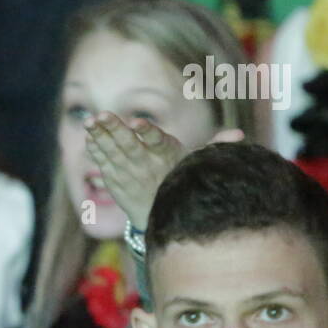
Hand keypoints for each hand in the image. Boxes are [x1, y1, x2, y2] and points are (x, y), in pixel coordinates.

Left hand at [85, 112, 243, 229]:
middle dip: (114, 129)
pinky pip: (102, 162)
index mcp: (165, 156)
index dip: (147, 133)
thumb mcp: (197, 163)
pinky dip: (95, 149)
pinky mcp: (113, 179)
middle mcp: (145, 165)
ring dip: (99, 135)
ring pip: (111, 152)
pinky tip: (88, 135)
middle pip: (128, 145)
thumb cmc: (179, 177)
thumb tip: (238, 134)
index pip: (157, 142)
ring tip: (89, 120)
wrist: (158, 213)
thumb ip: (214, 146)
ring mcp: (126, 173)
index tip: (137, 123)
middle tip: (101, 114)